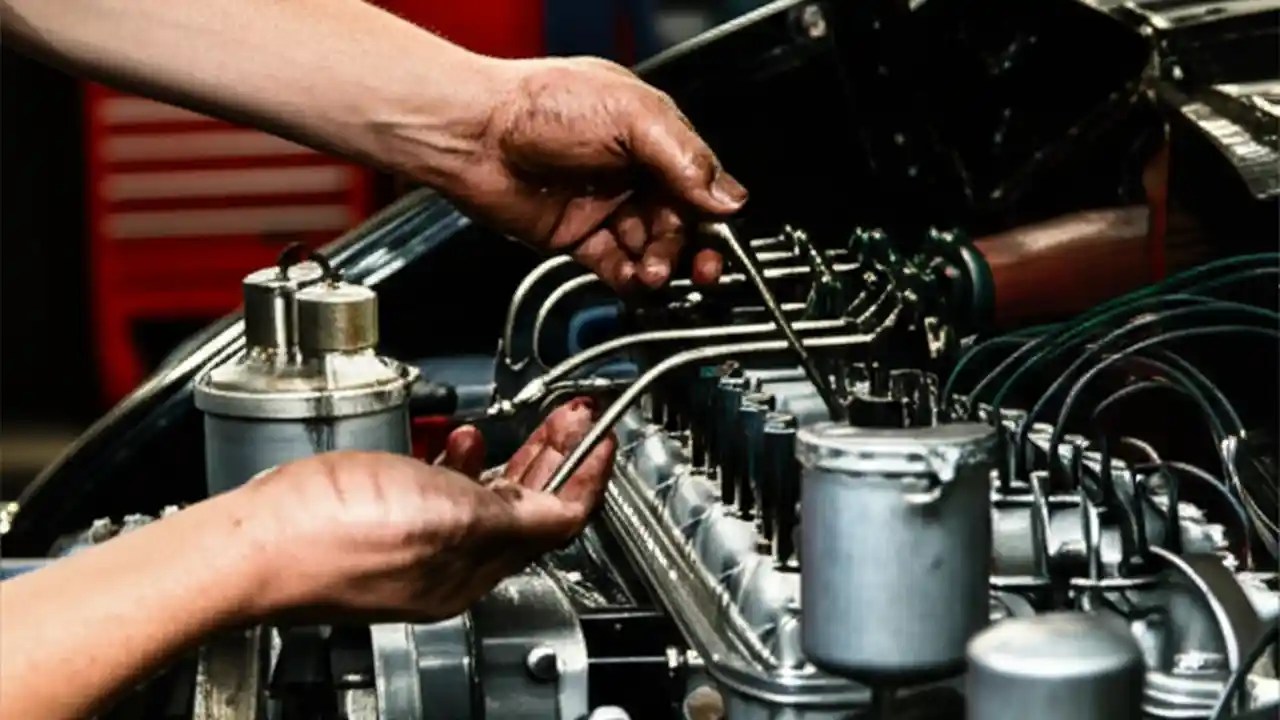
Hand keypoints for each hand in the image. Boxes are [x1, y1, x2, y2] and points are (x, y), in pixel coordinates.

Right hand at [238, 399, 614, 621]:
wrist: (253, 542)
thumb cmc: (333, 532)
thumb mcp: (449, 511)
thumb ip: (514, 512)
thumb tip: (563, 508)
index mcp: (476, 567)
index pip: (561, 521)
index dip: (588, 473)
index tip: (603, 434)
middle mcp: (450, 565)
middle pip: (528, 508)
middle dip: (557, 454)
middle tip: (571, 413)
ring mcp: (414, 547)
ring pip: (487, 498)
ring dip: (514, 454)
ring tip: (522, 420)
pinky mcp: (379, 527)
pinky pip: (440, 493)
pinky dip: (460, 462)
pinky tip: (455, 439)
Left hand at [440, 56, 747, 290]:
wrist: (476, 134)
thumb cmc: (540, 104)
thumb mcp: (631, 115)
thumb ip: (684, 157)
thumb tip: (727, 196)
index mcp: (651, 133)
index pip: (699, 181)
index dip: (713, 211)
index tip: (722, 235)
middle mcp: (631, 170)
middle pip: (680, 221)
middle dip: (692, 246)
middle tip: (701, 268)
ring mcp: (603, 204)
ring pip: (650, 247)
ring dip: (661, 264)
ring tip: (656, 270)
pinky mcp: (576, 236)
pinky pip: (615, 265)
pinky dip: (630, 278)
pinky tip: (637, 280)